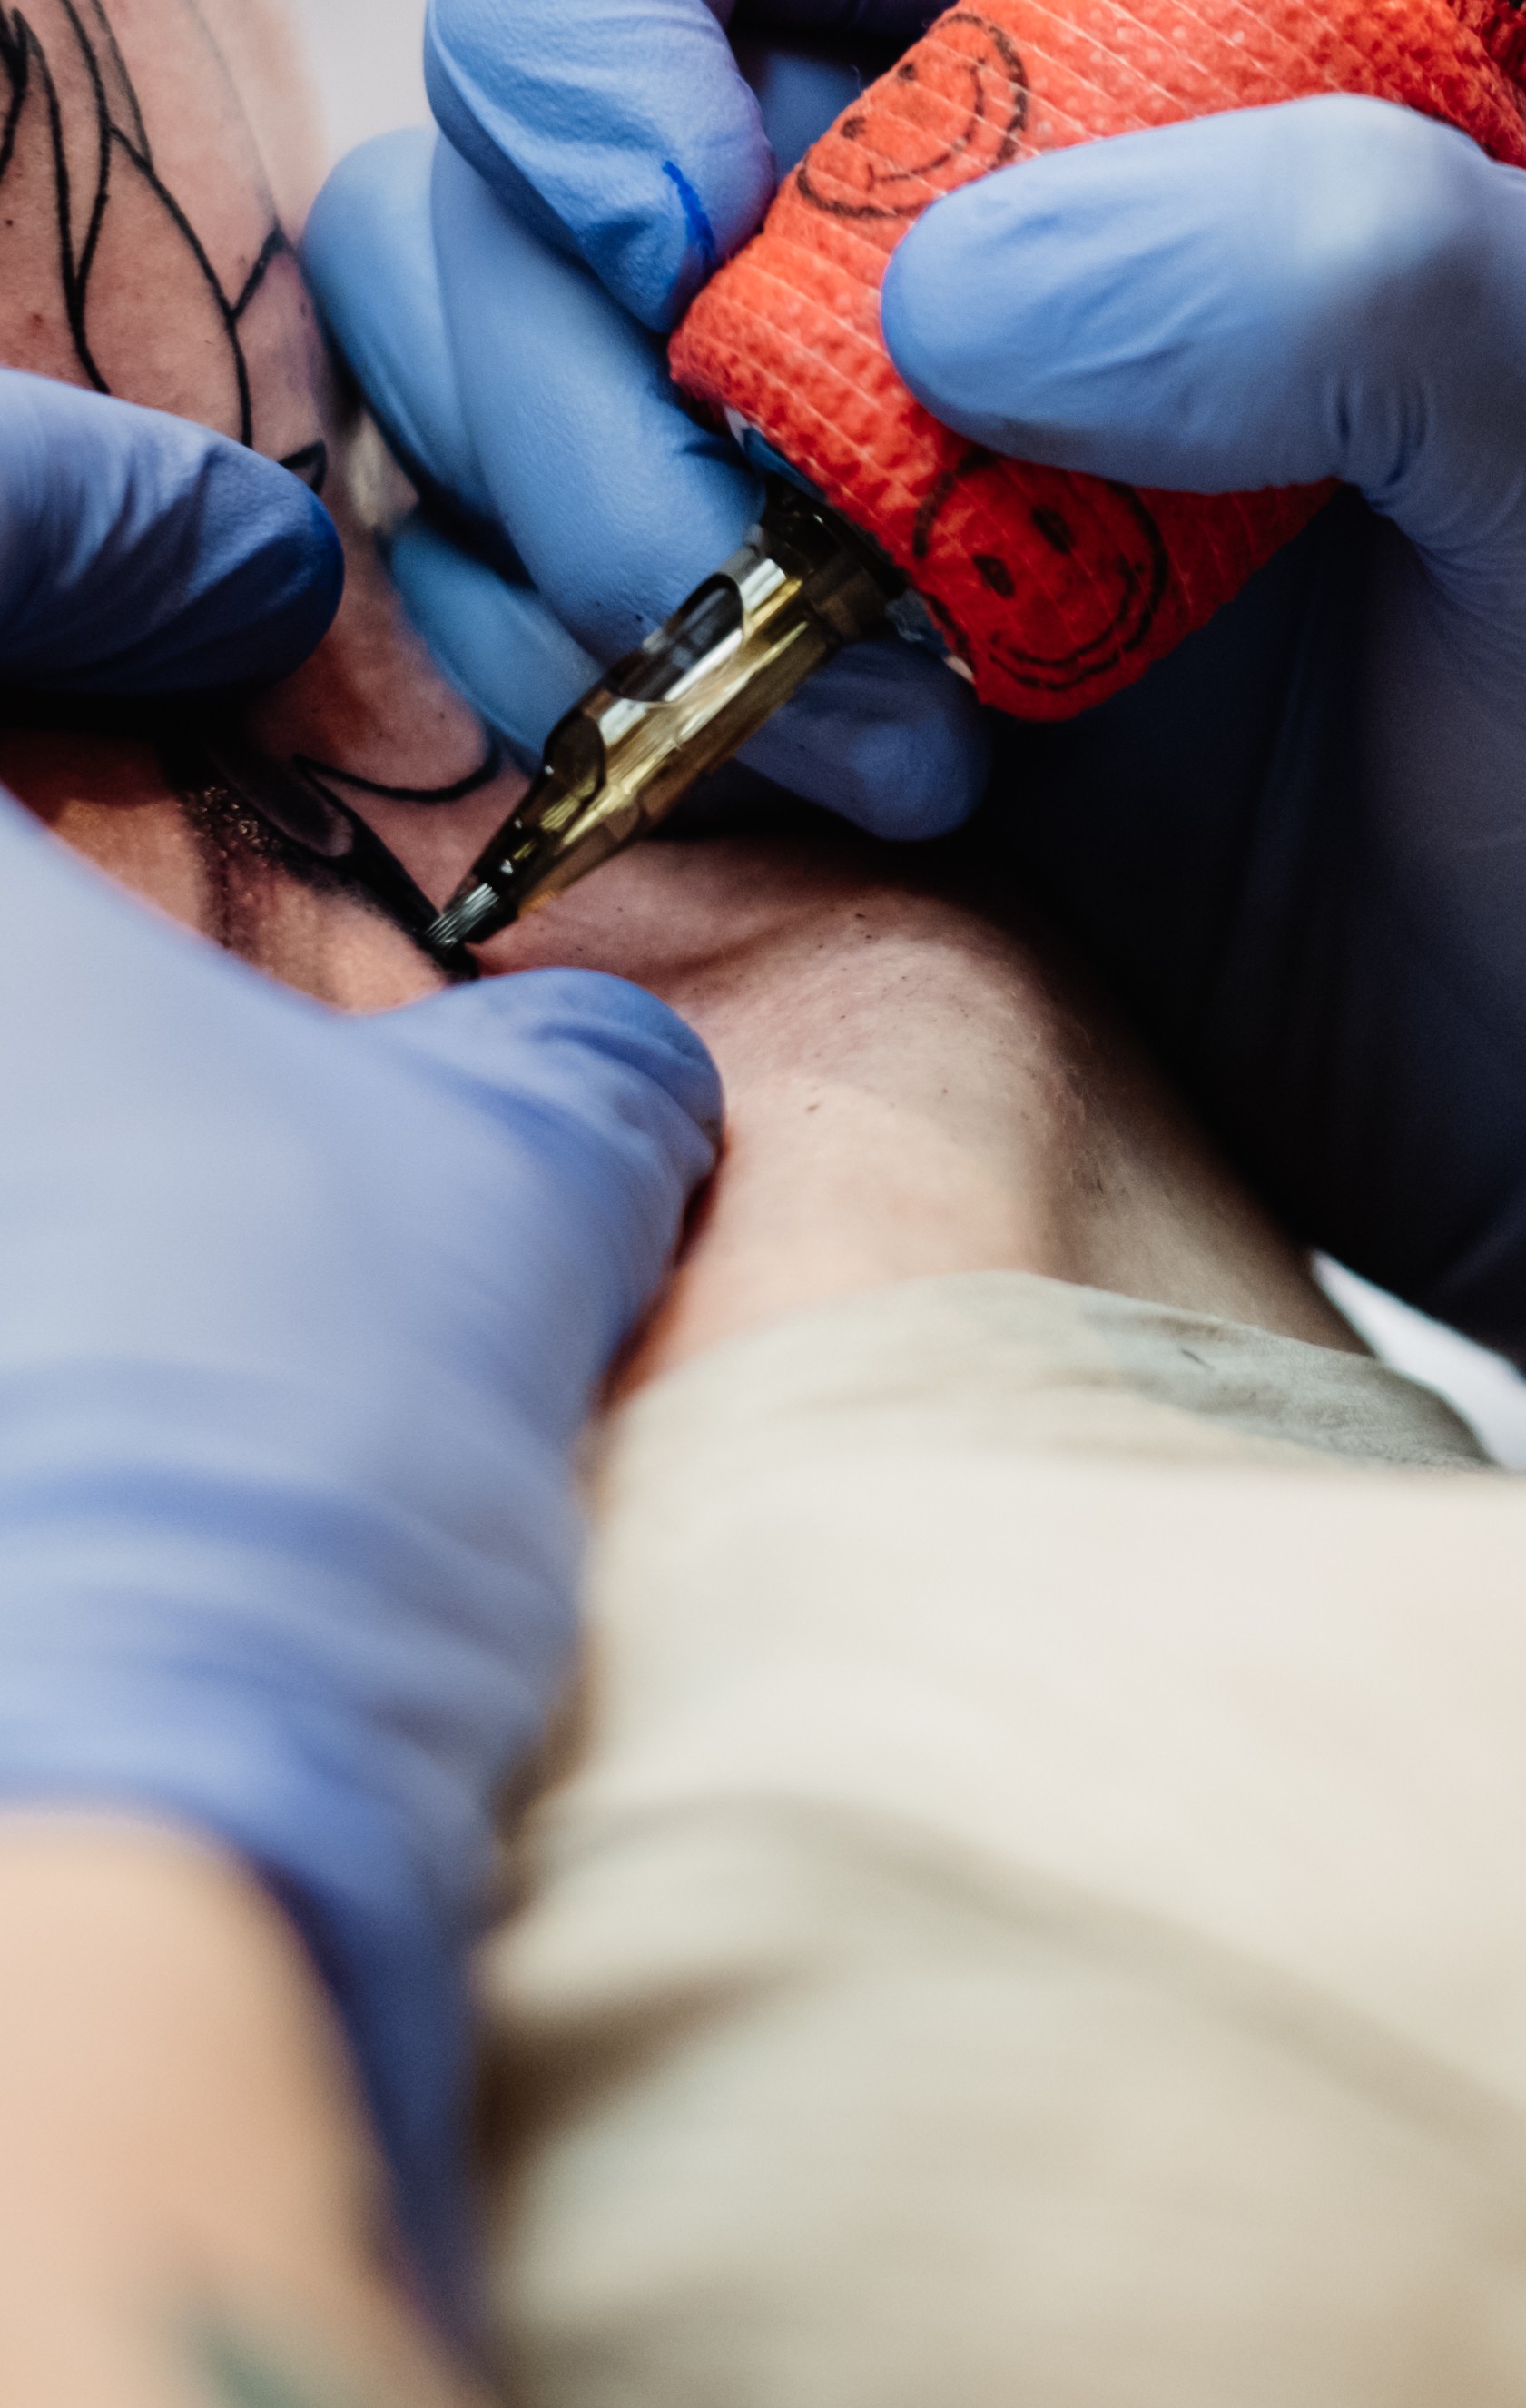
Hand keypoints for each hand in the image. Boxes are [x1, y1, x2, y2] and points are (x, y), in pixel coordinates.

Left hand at [0, 373, 721, 2319]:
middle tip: (142, 786)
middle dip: (33, 781)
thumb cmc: (260, 1454)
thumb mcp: (503, 1193)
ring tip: (138, 1061)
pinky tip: (90, 1272)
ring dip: (43, 1020)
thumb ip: (560, 1062)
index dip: (101, 515)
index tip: (255, 600)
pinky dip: (33, 1197)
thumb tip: (589, 1058)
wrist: (81, 1892)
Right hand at [316, 0, 1525, 1496]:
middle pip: (514, 128)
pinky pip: (520, 610)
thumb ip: (1363, 278)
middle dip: (562, 366)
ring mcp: (853, 441)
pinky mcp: (802, 674)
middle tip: (755, 590)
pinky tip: (857, 811)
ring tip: (886, 752)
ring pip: (474, 372)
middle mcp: (943, 186)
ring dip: (577, 560)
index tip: (684, 251)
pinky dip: (584, 701)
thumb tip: (943, 296)